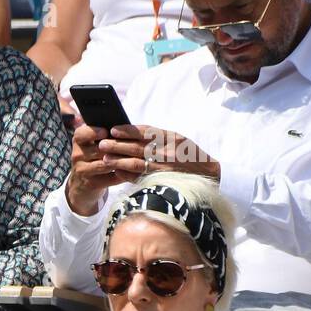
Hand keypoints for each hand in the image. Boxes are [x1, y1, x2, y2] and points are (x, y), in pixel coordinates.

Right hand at [66, 123, 126, 215]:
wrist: (82, 182)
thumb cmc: (93, 157)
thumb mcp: (92, 143)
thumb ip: (105, 135)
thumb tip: (125, 128)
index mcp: (78, 141)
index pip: (81, 134)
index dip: (94, 132)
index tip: (106, 132)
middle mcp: (77, 155)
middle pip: (98, 149)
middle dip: (116, 147)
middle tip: (133, 145)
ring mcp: (83, 170)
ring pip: (106, 163)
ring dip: (122, 161)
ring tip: (136, 156)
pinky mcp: (91, 183)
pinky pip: (111, 177)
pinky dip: (124, 174)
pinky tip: (133, 170)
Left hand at [96, 124, 218, 180]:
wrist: (208, 174)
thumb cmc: (189, 154)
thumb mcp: (178, 139)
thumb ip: (158, 136)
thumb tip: (131, 132)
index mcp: (171, 138)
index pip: (145, 132)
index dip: (127, 130)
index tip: (113, 129)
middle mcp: (167, 152)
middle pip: (137, 147)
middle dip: (117, 145)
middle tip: (102, 143)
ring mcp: (164, 168)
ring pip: (136, 163)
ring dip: (118, 160)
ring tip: (105, 158)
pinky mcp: (161, 181)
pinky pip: (140, 177)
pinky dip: (127, 174)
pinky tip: (116, 171)